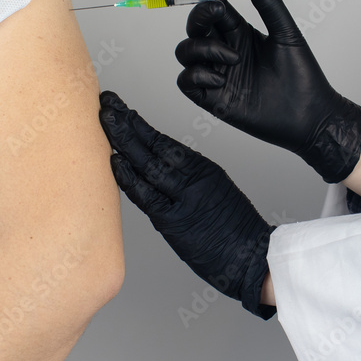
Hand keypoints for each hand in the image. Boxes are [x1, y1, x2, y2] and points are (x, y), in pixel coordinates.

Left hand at [99, 91, 275, 318]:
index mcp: (203, 169)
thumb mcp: (217, 194)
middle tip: (106, 102)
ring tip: (105, 118)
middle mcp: (194, 178)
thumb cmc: (236, 233)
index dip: (138, 123)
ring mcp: (184, 198)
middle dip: (127, 122)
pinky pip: (147, 197)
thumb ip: (190, 181)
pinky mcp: (176, 221)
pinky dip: (130, 178)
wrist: (255, 258)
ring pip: (148, 163)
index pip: (163, 141)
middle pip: (153, 145)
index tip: (120, 108)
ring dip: (124, 140)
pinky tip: (115, 161)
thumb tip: (157, 173)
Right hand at [175, 0, 360, 183]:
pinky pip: (186, 81)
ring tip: (233, 58)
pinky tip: (221, 78)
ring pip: (185, 51)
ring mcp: (217, 74)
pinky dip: (197, 74)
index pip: (215, 8)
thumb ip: (269, 5)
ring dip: (202, 48)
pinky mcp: (213, 99)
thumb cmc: (303, 76)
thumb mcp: (287, 33)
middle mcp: (225, 51)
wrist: (309, 114)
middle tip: (218, 10)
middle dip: (200, 14)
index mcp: (241, 33)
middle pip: (195, 26)